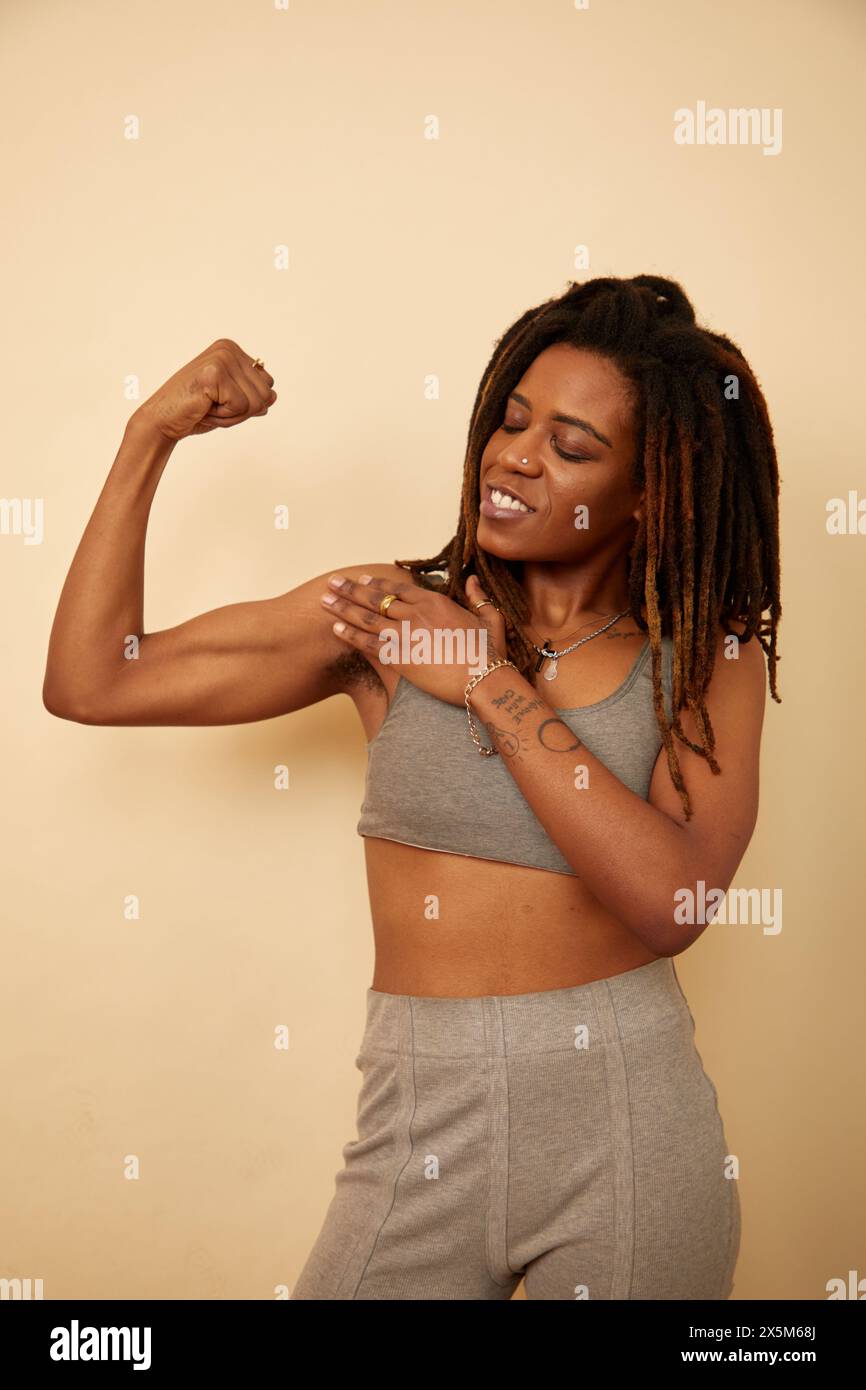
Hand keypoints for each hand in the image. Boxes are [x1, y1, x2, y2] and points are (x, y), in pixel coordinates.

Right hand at [131, 338, 277, 442]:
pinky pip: (242, 407)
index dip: (247, 403)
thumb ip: (254, 398)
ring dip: (233, 415)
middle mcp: (228, 349)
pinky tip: (204, 407)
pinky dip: (225, 417)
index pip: (268, 384)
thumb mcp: (232, 403)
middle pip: (266, 394)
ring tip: (208, 406)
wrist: (163, 420)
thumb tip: (273, 396)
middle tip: (213, 405)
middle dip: (242, 411)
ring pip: (257, 402)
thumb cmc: (195, 410)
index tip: (220, 400)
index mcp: (233, 350)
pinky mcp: (215, 373)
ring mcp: (222, 358)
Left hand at [320, 572, 506, 705]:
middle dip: (351, 590)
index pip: (398, 588)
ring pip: (367, 618)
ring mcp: (405, 634)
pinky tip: (335, 629)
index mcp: (435, 602)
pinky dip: (350, 635)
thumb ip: (479, 598)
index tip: (362, 579)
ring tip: (324, 601)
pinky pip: (368, 643)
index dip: (377, 583)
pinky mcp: (399, 657)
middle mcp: (416, 613)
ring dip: (342, 608)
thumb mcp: (490, 619)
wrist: (484, 680)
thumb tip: (474, 581)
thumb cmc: (490, 654)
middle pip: (376, 598)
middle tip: (333, 582)